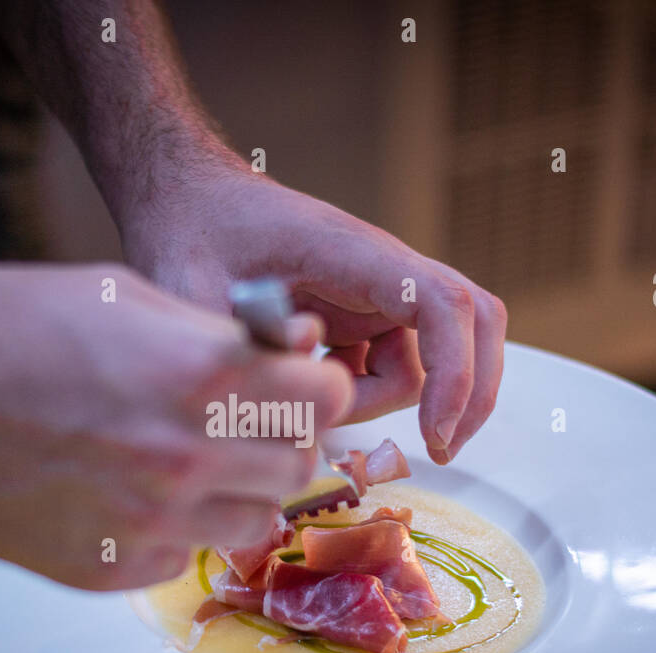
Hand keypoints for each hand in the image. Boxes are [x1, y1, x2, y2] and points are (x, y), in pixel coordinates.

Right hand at [0, 263, 352, 588]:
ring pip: (251, 523)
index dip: (313, 389)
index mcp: (202, 373)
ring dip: (233, 492)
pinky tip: (120, 490)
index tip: (297, 387)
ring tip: (178, 459)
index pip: (325, 400)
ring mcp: (147, 521)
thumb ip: (217, 335)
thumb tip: (284, 354)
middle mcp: (186, 456)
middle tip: (239, 422)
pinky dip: (169, 528)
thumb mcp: (125, 297)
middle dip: (277, 440)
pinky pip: (179, 556)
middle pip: (296, 467)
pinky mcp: (106, 569)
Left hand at [119, 165, 506, 464]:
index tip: (436, 434)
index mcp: (353, 254)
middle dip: (466, 391)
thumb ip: (243, 353)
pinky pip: (389, 364)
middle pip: (470, 325)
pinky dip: (362, 394)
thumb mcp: (195, 296)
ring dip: (382, 399)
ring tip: (309, 407)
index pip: (441, 303)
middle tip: (437, 450)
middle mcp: (380, 271)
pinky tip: (304, 392)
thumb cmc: (190, 234)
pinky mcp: (358, 315)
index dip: (456, 372)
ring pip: (421, 359)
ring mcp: (374, 294)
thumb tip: (301, 411)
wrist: (185, 200)